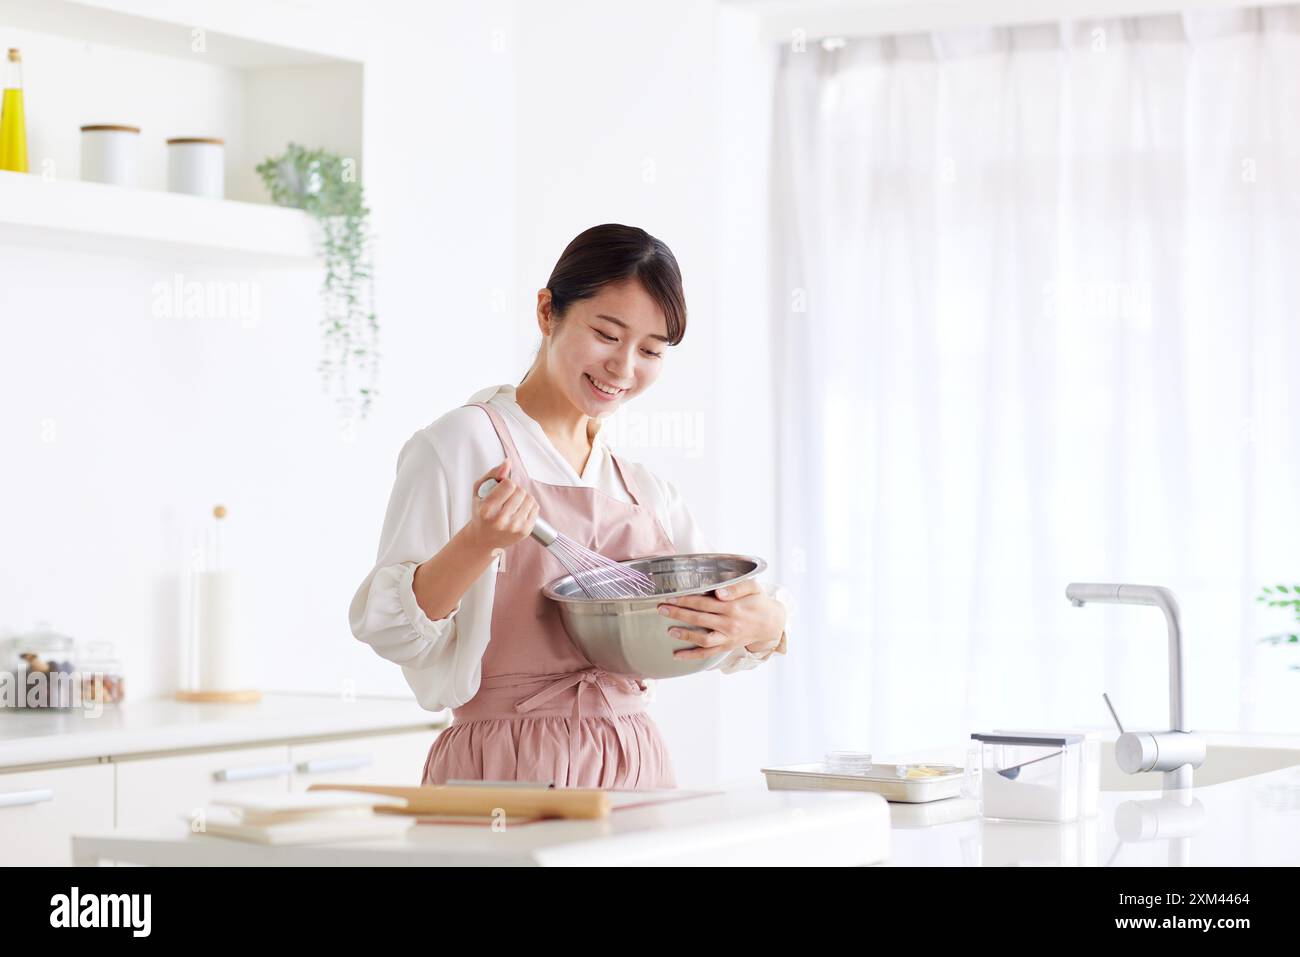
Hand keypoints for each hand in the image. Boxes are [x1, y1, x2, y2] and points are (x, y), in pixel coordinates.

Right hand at [463, 460, 539, 553]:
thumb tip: (507, 462)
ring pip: (529, 498)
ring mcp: (514, 527)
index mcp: (487, 509)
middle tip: (507, 497)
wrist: (482, 539)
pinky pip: (535, 508)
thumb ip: (493, 474)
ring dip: (523, 497)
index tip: (501, 489)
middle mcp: (500, 520)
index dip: (506, 483)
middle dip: (515, 490)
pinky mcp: (524, 531)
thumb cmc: (481, 513)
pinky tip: (519, 510)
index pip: (509, 485)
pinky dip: (528, 505)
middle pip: (520, 491)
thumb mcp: (480, 491)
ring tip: (513, 503)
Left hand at [657, 579, 786, 660]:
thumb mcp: (753, 587)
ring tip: (669, 631)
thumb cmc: (759, 601)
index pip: (704, 602)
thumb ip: (736, 587)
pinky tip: (677, 655)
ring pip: (703, 638)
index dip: (685, 599)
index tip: (670, 596)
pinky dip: (692, 656)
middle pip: (699, 618)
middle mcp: (729, 623)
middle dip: (678, 613)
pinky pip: (708, 654)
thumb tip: (718, 592)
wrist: (772, 623)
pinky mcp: (727, 647)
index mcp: (733, 607)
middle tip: (661, 609)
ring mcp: (728, 637)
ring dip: (685, 635)